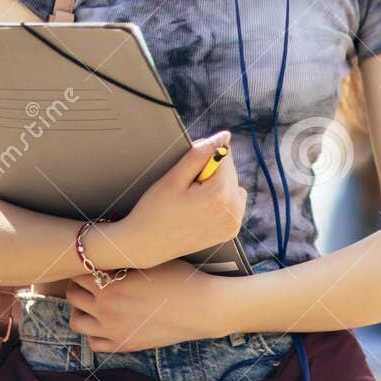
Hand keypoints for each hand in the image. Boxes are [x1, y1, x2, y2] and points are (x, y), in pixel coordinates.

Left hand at [62, 260, 235, 351]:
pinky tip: (107, 321)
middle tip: (94, 277)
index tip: (95, 260)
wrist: (203, 308)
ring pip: (76, 321)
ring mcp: (113, 330)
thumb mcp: (149, 261)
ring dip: (81, 308)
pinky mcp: (124, 345)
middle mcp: (106, 310)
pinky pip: (93, 343)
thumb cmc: (181, 278)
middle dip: (79, 284)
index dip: (86, 264)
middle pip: (72, 295)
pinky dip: (94, 332)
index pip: (78, 273)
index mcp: (110, 286)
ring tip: (96, 300)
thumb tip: (104, 250)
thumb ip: (121, 259)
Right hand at [121, 131, 246, 268]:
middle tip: (185, 192)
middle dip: (210, 174)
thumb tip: (225, 136)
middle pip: (229, 171)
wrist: (147, 244)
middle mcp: (233, 210)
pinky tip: (200, 210)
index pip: (223, 155)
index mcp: (220, 194)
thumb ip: (201, 154)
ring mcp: (233, 222)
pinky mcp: (231, 230)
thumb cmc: (155, 209)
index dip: (202, 160)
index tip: (185, 175)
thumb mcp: (174, 177)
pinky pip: (233, 202)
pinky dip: (220, 201)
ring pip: (232, 185)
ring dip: (217, 186)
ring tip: (192, 201)